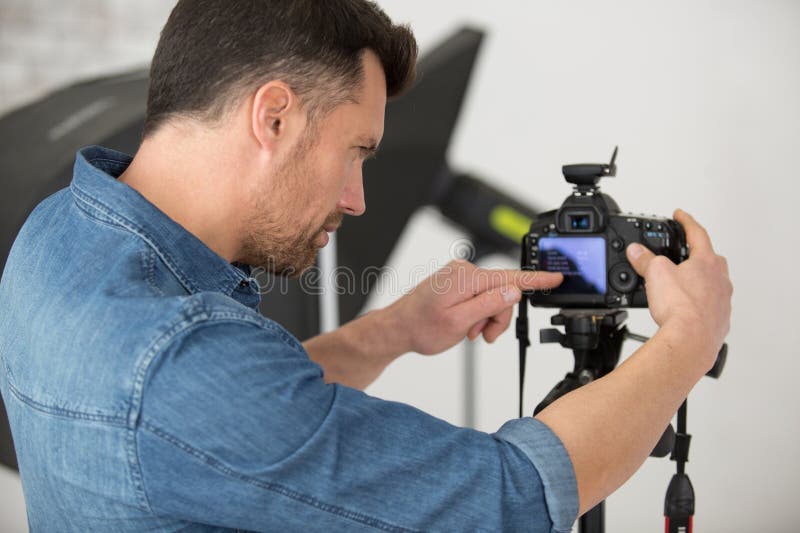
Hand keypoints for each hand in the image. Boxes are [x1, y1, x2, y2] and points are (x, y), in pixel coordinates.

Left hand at [387, 259, 562, 354]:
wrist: (398, 328)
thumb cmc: (422, 328)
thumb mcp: (460, 322)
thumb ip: (488, 305)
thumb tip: (513, 290)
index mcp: (467, 279)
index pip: (510, 277)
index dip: (536, 280)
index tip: (555, 277)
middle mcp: (464, 272)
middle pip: (502, 292)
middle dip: (497, 316)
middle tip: (481, 335)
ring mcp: (459, 276)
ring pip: (492, 297)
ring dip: (486, 317)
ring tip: (468, 332)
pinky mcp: (456, 283)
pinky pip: (479, 296)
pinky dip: (477, 312)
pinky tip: (465, 324)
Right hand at [626, 209, 731, 368]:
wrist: (691, 341)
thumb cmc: (681, 308)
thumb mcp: (655, 273)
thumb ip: (645, 259)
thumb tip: (636, 251)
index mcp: (707, 262)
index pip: (697, 233)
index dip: (685, 222)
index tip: (680, 215)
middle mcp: (720, 280)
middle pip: (711, 259)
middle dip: (697, 254)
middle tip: (685, 254)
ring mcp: (722, 301)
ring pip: (713, 283)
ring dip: (699, 281)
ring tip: (681, 284)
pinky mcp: (719, 320)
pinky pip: (710, 305)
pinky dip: (698, 303)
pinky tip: (685, 309)